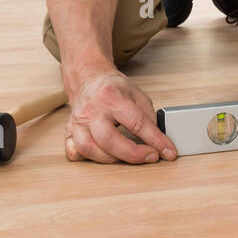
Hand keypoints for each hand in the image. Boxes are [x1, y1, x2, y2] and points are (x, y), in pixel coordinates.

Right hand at [62, 65, 176, 163]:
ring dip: (113, 159)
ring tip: (129, 156)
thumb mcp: (136, 93)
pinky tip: (102, 155)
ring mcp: (77, 122)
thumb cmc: (112, 87)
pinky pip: (74, 152)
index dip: (156, 140)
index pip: (137, 122)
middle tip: (151, 156)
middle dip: (134, 154)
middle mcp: (92, 110)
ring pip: (89, 149)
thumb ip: (148, 115)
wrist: (87, 78)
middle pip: (109, 140)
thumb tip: (158, 139)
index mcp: (111, 96)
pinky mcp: (69, 132)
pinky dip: (88, 158)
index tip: (168, 151)